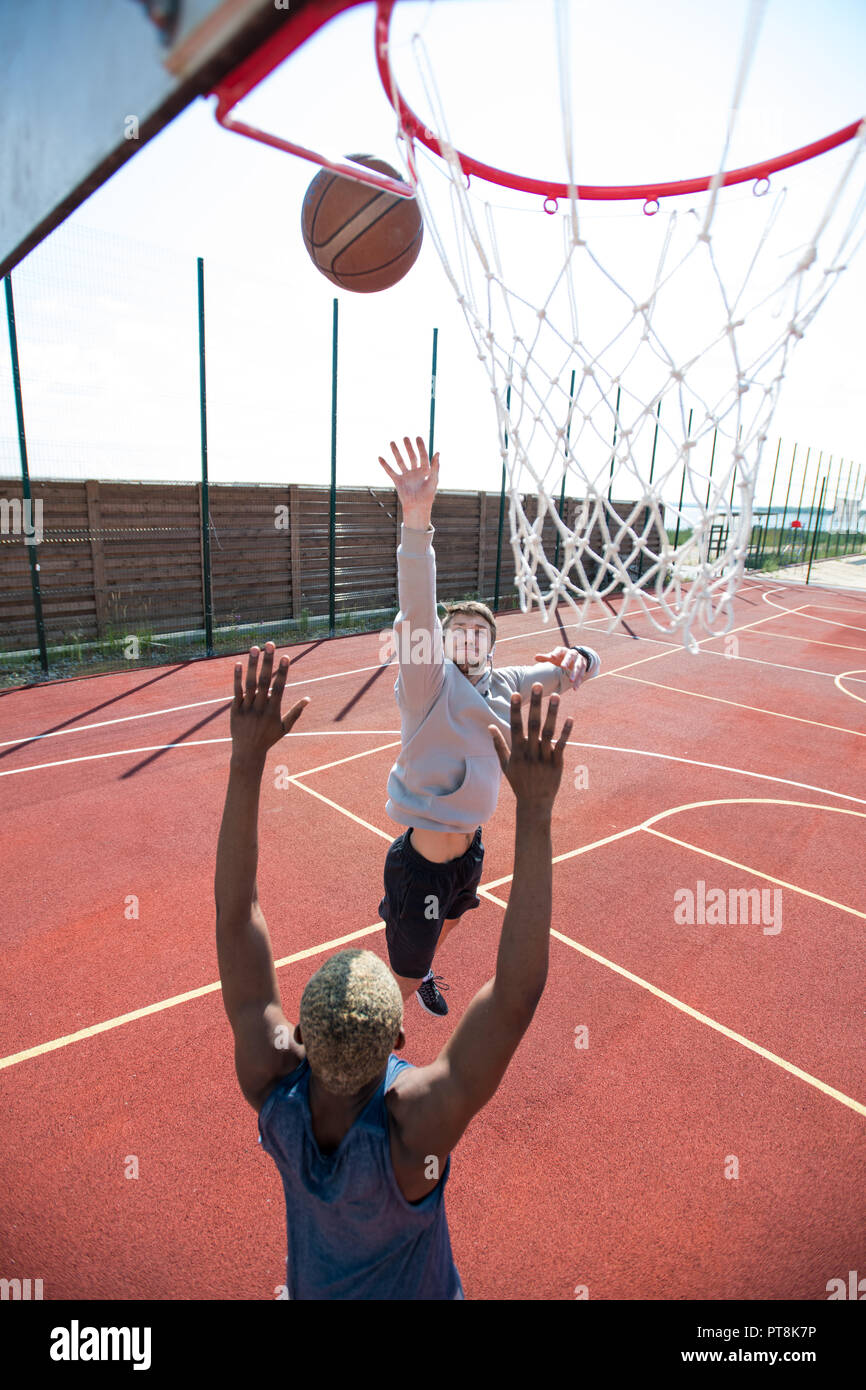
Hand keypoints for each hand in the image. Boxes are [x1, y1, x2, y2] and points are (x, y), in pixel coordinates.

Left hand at [230, 643, 308, 765]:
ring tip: (255, 648)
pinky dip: (237, 677)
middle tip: (270, 644)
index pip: (279, 687)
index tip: (286, 656)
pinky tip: (238, 663)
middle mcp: (260, 708)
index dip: (283, 671)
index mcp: (273, 711)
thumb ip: (296, 712)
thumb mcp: (284, 727)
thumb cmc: (268, 738)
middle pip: (265, 681)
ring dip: (252, 665)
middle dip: (268, 662)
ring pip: (250, 683)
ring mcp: (247, 708)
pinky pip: (236, 691)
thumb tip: (308, 699)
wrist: (248, 752)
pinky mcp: (235, 710)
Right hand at [378, 436, 438, 525]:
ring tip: (392, 442)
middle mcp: (415, 471)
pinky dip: (385, 465)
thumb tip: (437, 452)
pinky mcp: (398, 481)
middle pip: (411, 456)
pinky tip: (380, 458)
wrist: (417, 508)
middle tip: (405, 438)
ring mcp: (406, 476)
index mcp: (424, 470)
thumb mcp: (433, 480)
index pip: (422, 455)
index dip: (421, 446)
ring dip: (396, 452)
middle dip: (408, 447)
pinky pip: (390, 471)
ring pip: (400, 461)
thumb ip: (435, 467)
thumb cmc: (427, 496)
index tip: (418, 437)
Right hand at [488, 684, 572, 808]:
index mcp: (517, 752)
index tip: (515, 693)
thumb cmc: (519, 782)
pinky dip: (566, 732)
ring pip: (548, 732)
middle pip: (533, 725)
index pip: (515, 727)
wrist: (534, 803)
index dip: (515, 710)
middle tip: (537, 686)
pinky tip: (570, 718)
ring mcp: (544, 758)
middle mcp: (530, 753)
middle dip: (535, 705)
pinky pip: (562, 745)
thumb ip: (498, 745)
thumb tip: (490, 727)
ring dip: (552, 713)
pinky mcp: (557, 763)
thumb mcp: (505, 765)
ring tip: (555, 696)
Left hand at [535, 645, 586, 686]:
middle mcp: (572, 654)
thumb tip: (535, 657)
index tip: (552, 656)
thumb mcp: (554, 657)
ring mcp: (579, 660)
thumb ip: (546, 658)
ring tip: (571, 681)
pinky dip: (579, 681)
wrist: (575, 658)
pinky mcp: (583, 667)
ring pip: (578, 666)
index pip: (559, 650)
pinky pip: (582, 674)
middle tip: (563, 667)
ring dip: (575, 673)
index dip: (556, 652)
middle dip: (567, 661)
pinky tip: (575, 688)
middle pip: (570, 656)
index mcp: (563, 650)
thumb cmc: (561, 658)